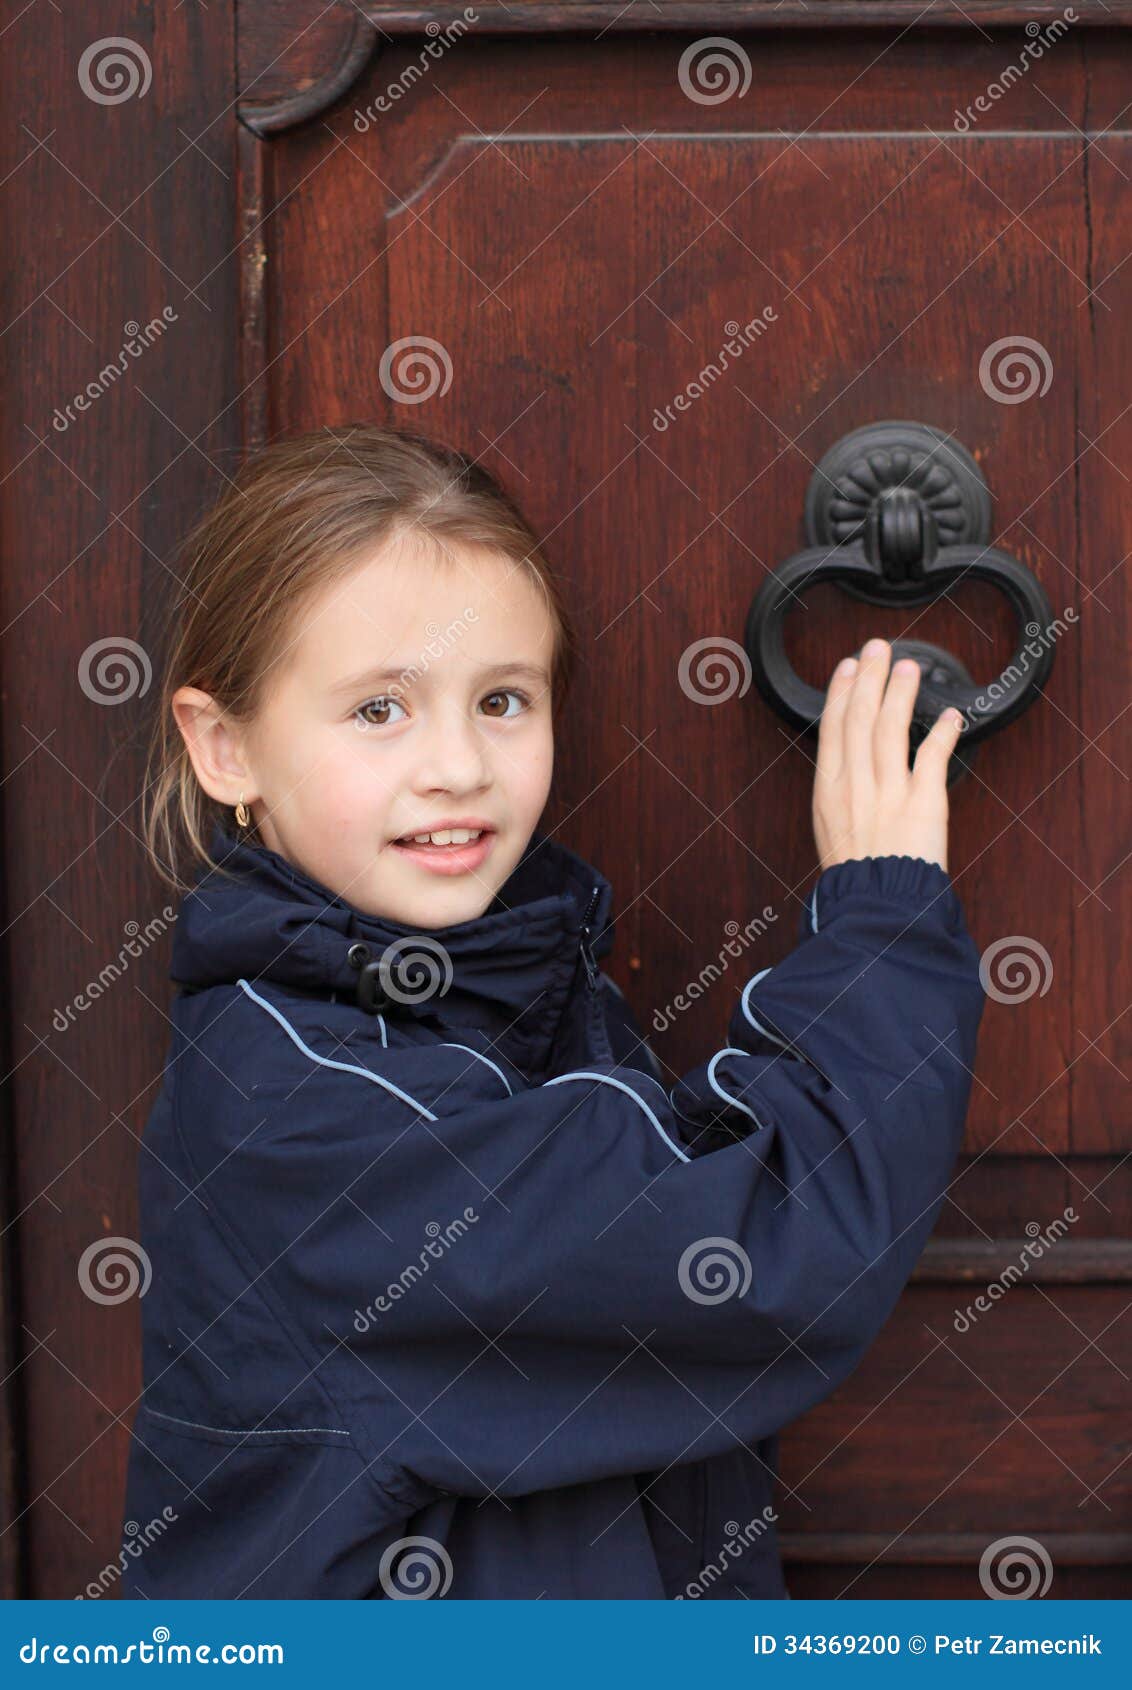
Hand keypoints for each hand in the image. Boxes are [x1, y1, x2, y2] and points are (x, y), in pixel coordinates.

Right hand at [812, 637, 962, 874]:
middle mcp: (855, 784)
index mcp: (828, 791)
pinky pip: (932, 757)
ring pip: (891, 727)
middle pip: (860, 716)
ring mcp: (888, 791)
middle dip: (869, 677)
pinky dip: (944, 733)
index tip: (848, 667)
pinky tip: (952, 716)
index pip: (833, 727)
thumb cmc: (854, 879)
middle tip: (877, 648)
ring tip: (910, 667)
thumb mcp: (831, 833)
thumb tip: (849, 770)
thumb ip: (841, 798)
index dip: (841, 691)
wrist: (875, 908)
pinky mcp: (922, 803)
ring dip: (901, 692)